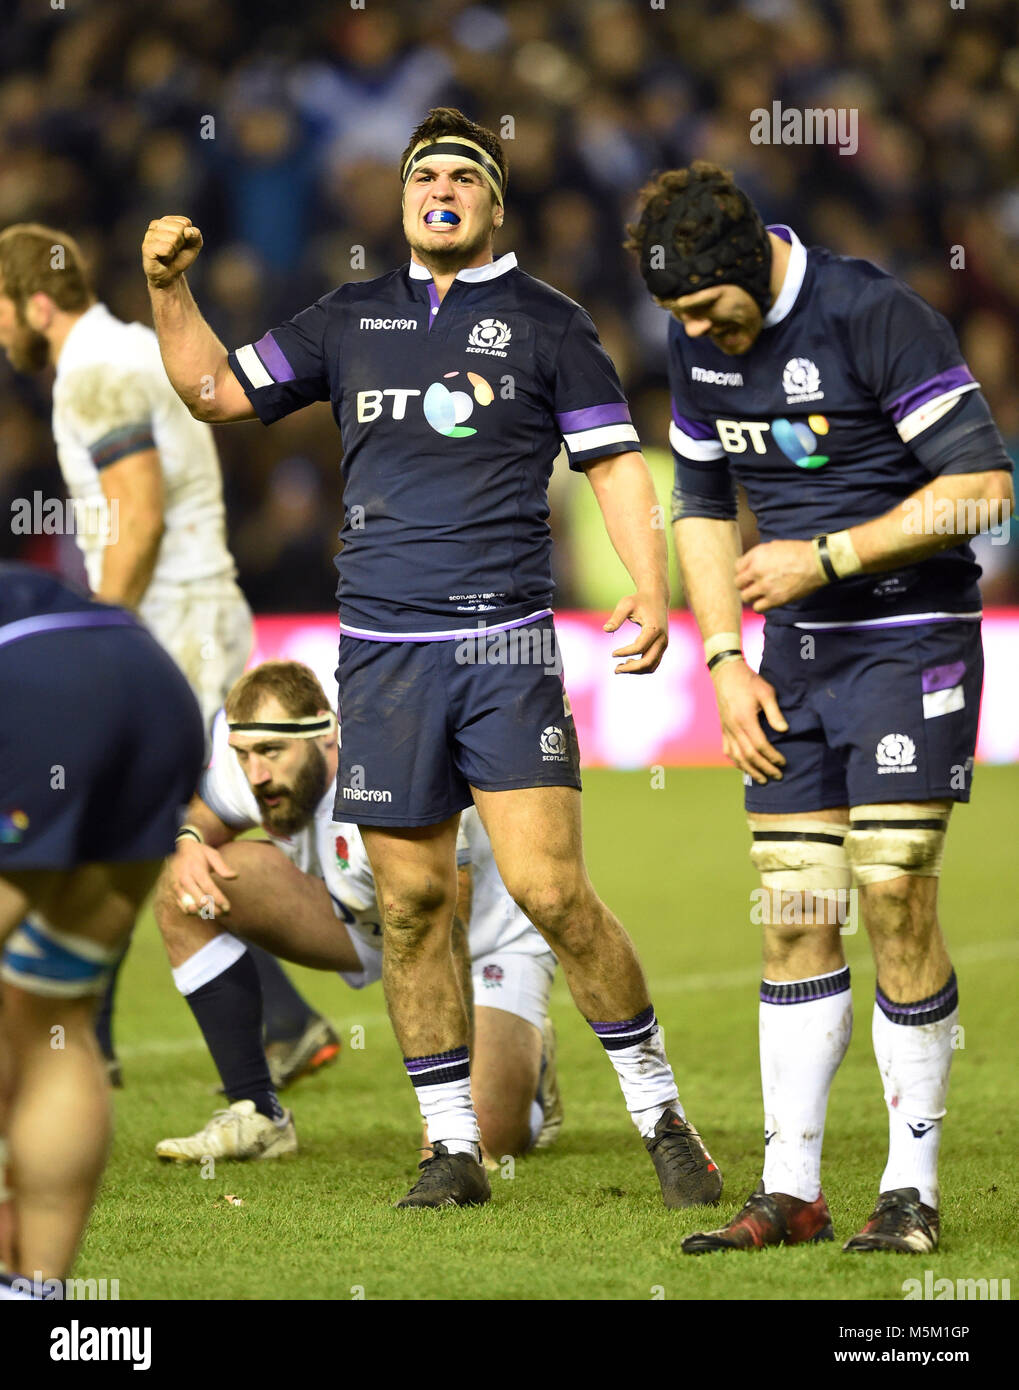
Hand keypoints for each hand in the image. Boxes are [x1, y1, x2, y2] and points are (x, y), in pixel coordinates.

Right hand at [143, 215, 203, 287]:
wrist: (170, 276)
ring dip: (174, 250)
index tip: (181, 244)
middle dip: (181, 243)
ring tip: (168, 254)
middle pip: (179, 229)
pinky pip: (166, 248)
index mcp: (166, 220)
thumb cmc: (180, 258)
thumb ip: (196, 234)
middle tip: (174, 251)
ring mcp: (149, 235)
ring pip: (173, 238)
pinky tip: (163, 258)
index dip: (188, 237)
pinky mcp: (146, 247)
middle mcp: (155, 225)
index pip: (185, 222)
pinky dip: (169, 256)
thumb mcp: (194, 245)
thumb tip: (187, 231)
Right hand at [168, 839, 236, 916]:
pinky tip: (202, 913)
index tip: (228, 908)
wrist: (176, 848)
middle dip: (213, 909)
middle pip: (200, 900)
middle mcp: (185, 879)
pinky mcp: (173, 891)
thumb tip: (235, 876)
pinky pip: (182, 906)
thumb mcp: (212, 854)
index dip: (219, 899)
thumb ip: (223, 867)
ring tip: (215, 914)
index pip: (209, 888)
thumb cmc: (198, 853)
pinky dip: (192, 912)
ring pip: (190, 905)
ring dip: (203, 913)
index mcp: (196, 869)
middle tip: (224, 913)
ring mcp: (177, 886)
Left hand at [604, 591, 668, 673]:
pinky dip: (642, 667)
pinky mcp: (662, 646)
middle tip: (615, 669)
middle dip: (631, 668)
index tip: (613, 654)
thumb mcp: (626, 604)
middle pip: (648, 662)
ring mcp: (664, 644)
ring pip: (652, 666)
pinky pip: (653, 663)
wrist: (656, 597)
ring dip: (636, 670)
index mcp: (654, 629)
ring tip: (620, 667)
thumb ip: (616, 617)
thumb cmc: (639, 600)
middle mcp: (662, 639)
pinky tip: (629, 661)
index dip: (625, 652)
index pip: (639, 647)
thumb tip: (605, 629)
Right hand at [712, 659, 787, 783]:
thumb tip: (784, 730)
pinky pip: (728, 751)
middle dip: (764, 768)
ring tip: (762, 779)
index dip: (772, 757)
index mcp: (745, 719)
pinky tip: (745, 767)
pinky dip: (737, 762)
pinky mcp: (723, 729)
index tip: (783, 762)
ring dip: (750, 770)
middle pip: (749, 755)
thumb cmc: (749, 681)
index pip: (760, 745)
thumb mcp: (766, 692)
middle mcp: (733, 728)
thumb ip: (774, 713)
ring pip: (737, 757)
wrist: (726, 673)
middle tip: (778, 776)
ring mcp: (726, 729)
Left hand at [735, 540, 823, 611]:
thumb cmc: (799, 552)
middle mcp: (757, 570)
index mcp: (757, 555)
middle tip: (752, 584)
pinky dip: (760, 606)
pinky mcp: (775, 599)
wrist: (817, 563)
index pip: (737, 567)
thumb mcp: (774, 546)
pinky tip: (766, 601)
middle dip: (744, 584)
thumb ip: (759, 555)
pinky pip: (758, 608)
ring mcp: (765, 586)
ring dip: (751, 595)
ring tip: (759, 594)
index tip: (749, 574)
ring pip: (745, 597)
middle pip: (738, 583)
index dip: (743, 571)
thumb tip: (749, 563)